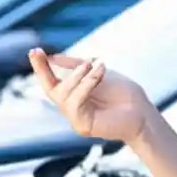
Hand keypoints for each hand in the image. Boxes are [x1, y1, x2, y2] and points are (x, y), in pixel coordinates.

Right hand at [27, 48, 153, 142]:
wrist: (141, 110)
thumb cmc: (122, 93)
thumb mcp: (96, 72)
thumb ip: (74, 66)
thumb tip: (52, 57)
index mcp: (73, 95)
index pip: (51, 83)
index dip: (41, 68)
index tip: (34, 50)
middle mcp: (71, 109)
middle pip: (51, 90)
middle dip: (48, 71)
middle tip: (68, 58)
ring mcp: (75, 119)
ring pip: (63, 96)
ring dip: (78, 77)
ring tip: (94, 65)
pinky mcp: (82, 126)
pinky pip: (76, 103)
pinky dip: (87, 84)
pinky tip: (100, 73)